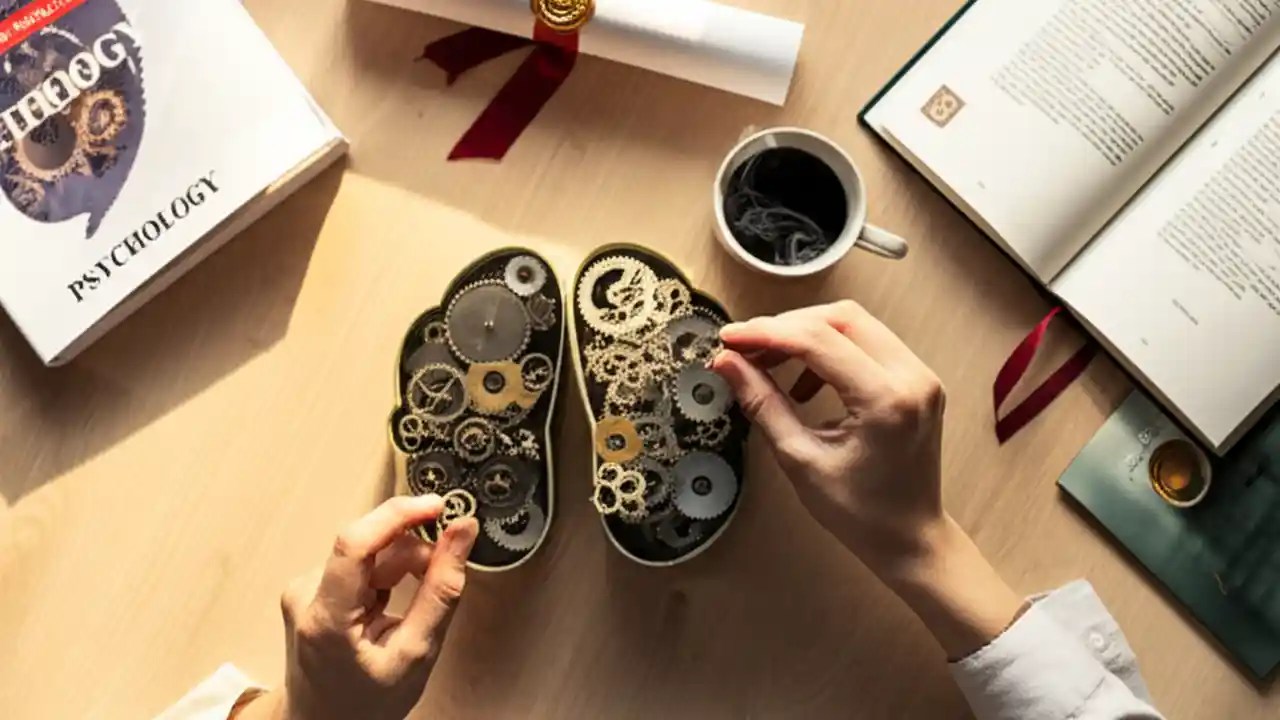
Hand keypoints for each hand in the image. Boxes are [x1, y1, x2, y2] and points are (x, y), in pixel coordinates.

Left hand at [241, 495, 478, 719]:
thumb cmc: (363, 705)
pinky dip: (386, 576)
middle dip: (414, 550)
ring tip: (410, 609)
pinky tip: (390, 606)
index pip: (355, 542)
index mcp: (326, 618)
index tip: (439, 507)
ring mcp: (305, 590)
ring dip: (402, 566)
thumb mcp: (416, 654)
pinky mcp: (312, 587)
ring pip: (370, 552)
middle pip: (370, 544)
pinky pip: (361, 563)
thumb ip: (442, 591)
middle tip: (443, 572)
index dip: (400, 515)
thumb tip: (462, 533)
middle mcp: (305, 596)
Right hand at [712, 300, 946, 574]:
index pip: (819, 340)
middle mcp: (912, 378)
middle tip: (746, 348)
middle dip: (787, 326)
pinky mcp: (917, 381)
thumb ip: (763, 404)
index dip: (767, 333)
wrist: (910, 539)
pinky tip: (806, 384)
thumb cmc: (859, 513)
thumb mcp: (800, 460)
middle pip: (841, 318)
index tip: (729, 338)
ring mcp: (921, 376)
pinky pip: (869, 344)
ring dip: (809, 335)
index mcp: (886, 400)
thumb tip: (727, 364)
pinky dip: (832, 351)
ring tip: (770, 365)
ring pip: (856, 325)